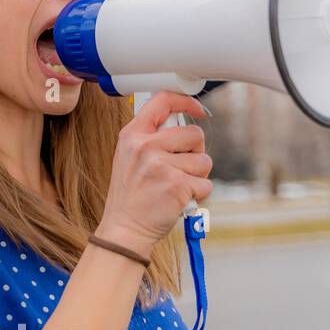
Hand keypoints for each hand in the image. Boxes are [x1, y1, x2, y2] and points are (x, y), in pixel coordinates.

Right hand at [97, 91, 213, 257]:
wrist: (124, 229)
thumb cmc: (131, 196)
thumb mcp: (129, 158)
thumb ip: (151, 138)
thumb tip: (182, 124)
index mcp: (131, 135)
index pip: (162, 101)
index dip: (186, 102)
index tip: (198, 110)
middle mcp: (144, 146)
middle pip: (194, 133)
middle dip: (195, 152)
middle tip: (179, 168)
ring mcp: (160, 165)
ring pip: (204, 160)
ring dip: (197, 176)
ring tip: (175, 187)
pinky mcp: (177, 184)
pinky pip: (205, 183)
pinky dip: (198, 194)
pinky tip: (179, 199)